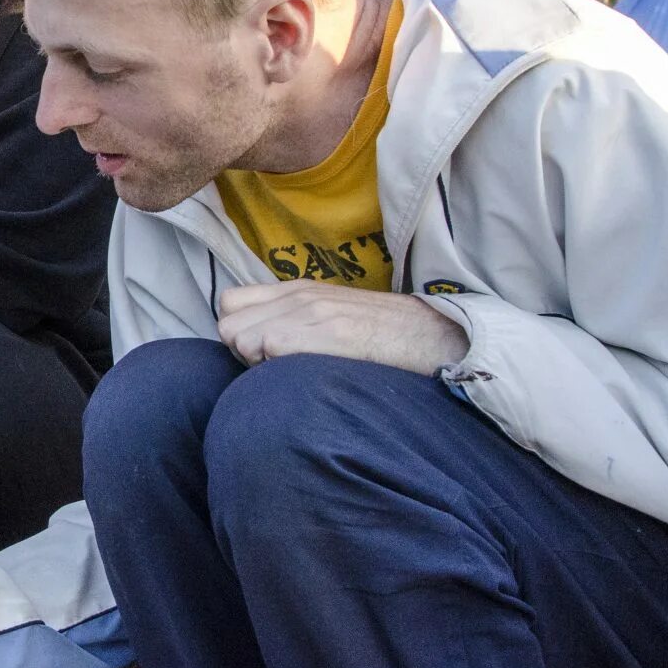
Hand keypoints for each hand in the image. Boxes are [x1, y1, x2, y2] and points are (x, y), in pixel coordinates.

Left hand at [215, 280, 469, 374]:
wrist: (441, 340)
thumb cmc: (385, 339)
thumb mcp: (333, 318)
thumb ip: (295, 322)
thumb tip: (257, 347)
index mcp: (298, 290)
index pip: (228, 304)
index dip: (237, 334)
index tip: (260, 356)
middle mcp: (300, 295)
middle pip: (226, 326)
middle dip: (240, 355)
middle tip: (274, 370)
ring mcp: (314, 312)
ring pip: (240, 339)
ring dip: (256, 366)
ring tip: (292, 374)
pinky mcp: (330, 333)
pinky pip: (269, 347)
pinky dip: (275, 368)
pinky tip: (304, 377)